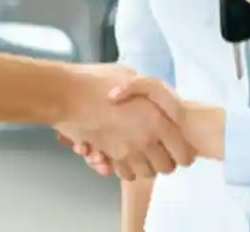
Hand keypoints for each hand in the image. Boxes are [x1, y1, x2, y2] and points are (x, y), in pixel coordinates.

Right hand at [53, 65, 194, 179]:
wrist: (65, 95)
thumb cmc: (95, 81)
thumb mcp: (130, 75)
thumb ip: (149, 89)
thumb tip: (159, 99)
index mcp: (156, 118)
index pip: (183, 152)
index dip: (184, 153)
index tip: (181, 150)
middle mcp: (145, 139)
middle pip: (167, 168)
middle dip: (165, 160)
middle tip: (161, 150)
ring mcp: (126, 151)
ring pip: (147, 173)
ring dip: (146, 165)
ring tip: (142, 152)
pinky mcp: (109, 157)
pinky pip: (126, 174)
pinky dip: (127, 168)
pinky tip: (124, 155)